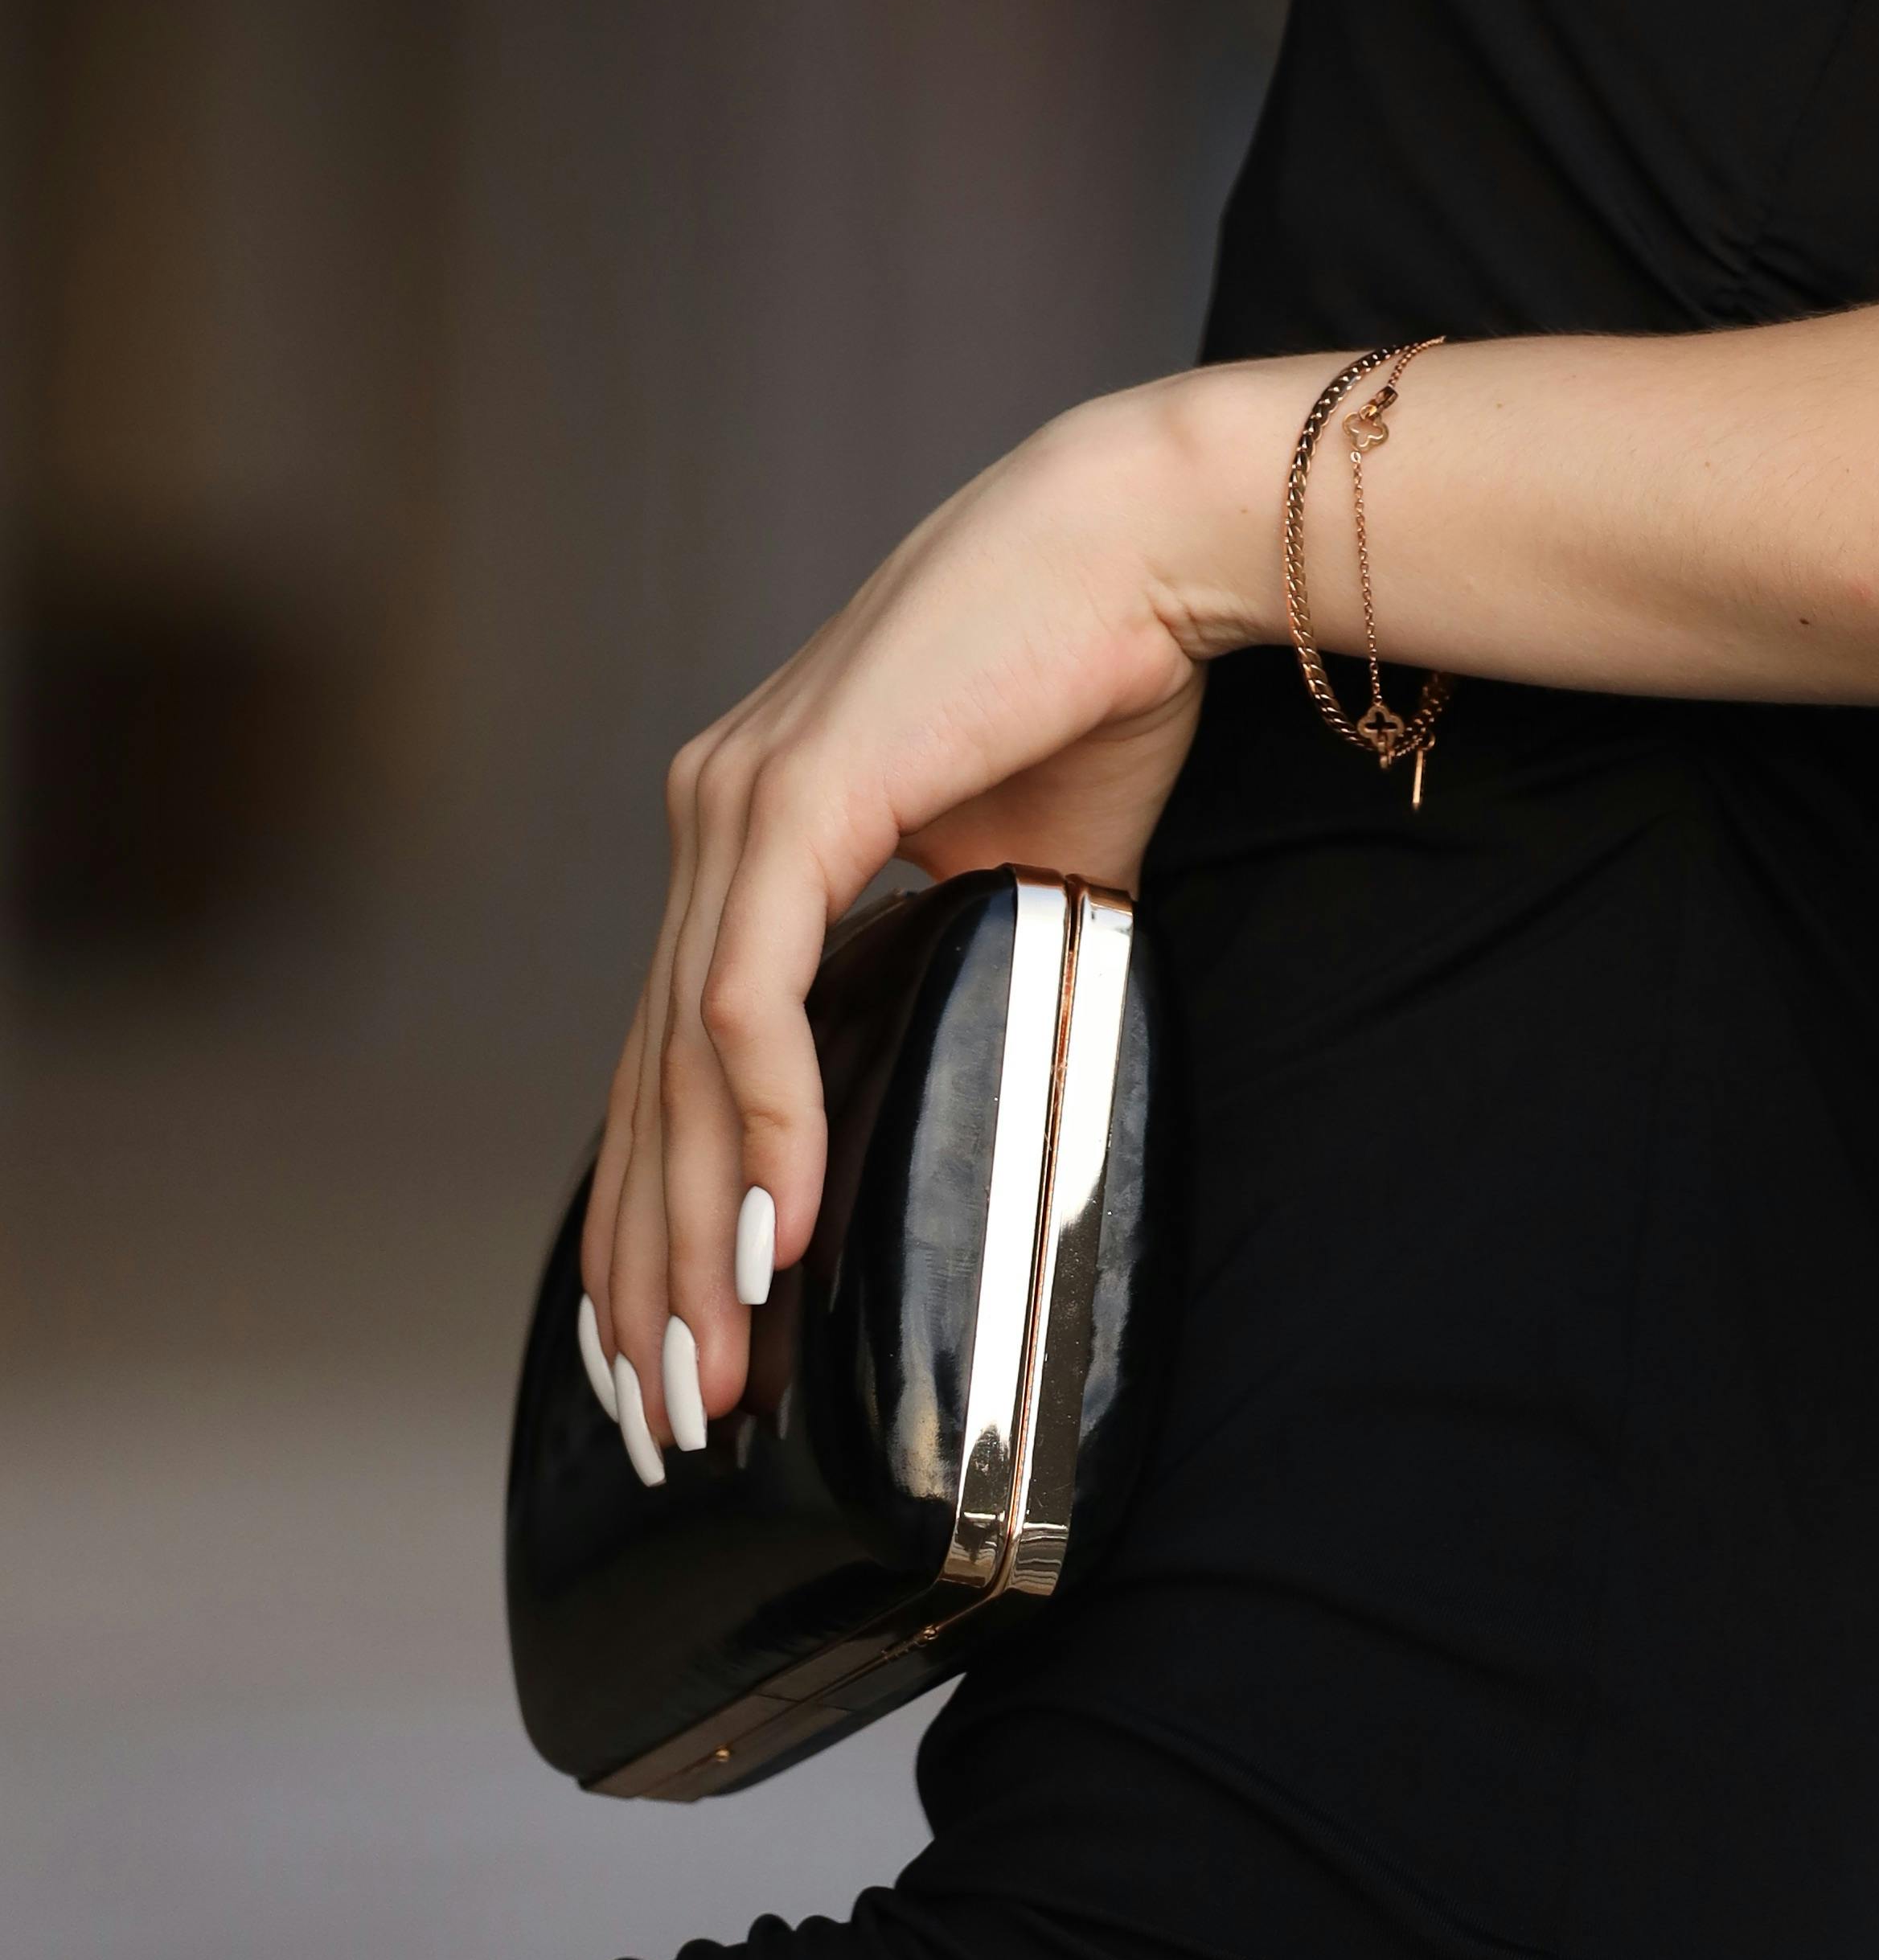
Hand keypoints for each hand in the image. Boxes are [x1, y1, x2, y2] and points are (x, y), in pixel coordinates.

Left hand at [577, 367, 1289, 1480]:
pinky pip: (747, 996)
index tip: (666, 1347)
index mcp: (753, 826)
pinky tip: (782, 1226)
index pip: (666, 1058)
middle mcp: (717, 812)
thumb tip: (965, 1096)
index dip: (655, 1213)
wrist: (1150, 541)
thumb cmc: (1095, 679)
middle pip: (647, 1087)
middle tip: (673, 1417)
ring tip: (718, 1367)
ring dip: (696, 1233)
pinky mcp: (799, 795)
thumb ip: (953, 968)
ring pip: (678, 1063)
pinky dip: (759, 1121)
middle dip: (651, 1271)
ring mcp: (742, 800)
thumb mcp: (1014, 867)